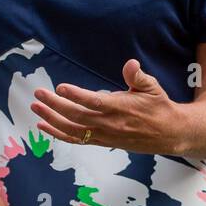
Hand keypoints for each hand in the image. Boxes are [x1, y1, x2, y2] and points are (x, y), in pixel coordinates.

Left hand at [30, 59, 186, 155]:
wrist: (168, 134)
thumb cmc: (158, 107)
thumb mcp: (152, 88)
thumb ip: (138, 76)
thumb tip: (130, 64)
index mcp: (121, 108)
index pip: (95, 102)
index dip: (77, 96)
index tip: (60, 87)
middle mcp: (110, 124)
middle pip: (77, 116)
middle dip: (55, 105)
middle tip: (38, 93)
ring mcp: (104, 135)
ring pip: (73, 130)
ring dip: (52, 120)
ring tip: (36, 107)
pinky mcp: (102, 142)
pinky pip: (76, 140)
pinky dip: (58, 134)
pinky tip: (44, 126)